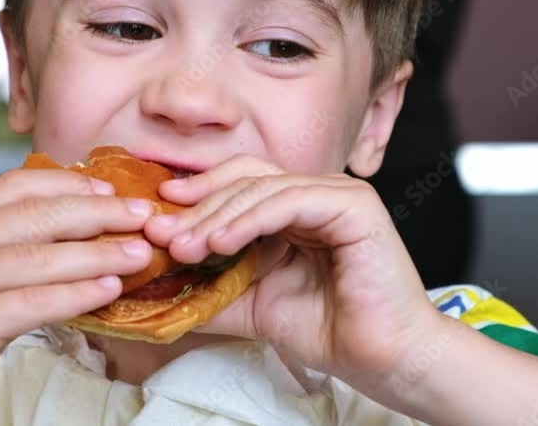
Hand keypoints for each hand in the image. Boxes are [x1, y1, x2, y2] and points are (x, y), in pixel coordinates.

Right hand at [0, 169, 153, 424]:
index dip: (69, 185)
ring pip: (39, 257)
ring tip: (139, 253)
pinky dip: (77, 294)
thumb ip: (0, 247)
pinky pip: (33, 302)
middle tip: (141, 215)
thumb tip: (75, 233)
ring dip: (98, 253)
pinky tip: (107, 290)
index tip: (110, 190)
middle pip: (35, 215)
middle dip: (97, 213)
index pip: (15, 186)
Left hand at [143, 155, 447, 397]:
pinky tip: (222, 242)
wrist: (380, 358)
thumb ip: (211, 289)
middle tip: (161, 234)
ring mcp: (336, 194)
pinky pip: (290, 201)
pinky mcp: (354, 204)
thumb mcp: (250, 304)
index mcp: (294, 209)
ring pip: (262, 187)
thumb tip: (157, 287)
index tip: (157, 217)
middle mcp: (315, 193)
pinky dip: (250, 219)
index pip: (238, 184)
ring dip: (217, 216)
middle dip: (198, 206)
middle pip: (244, 179)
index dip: (197, 195)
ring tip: (185, 246)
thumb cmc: (327, 330)